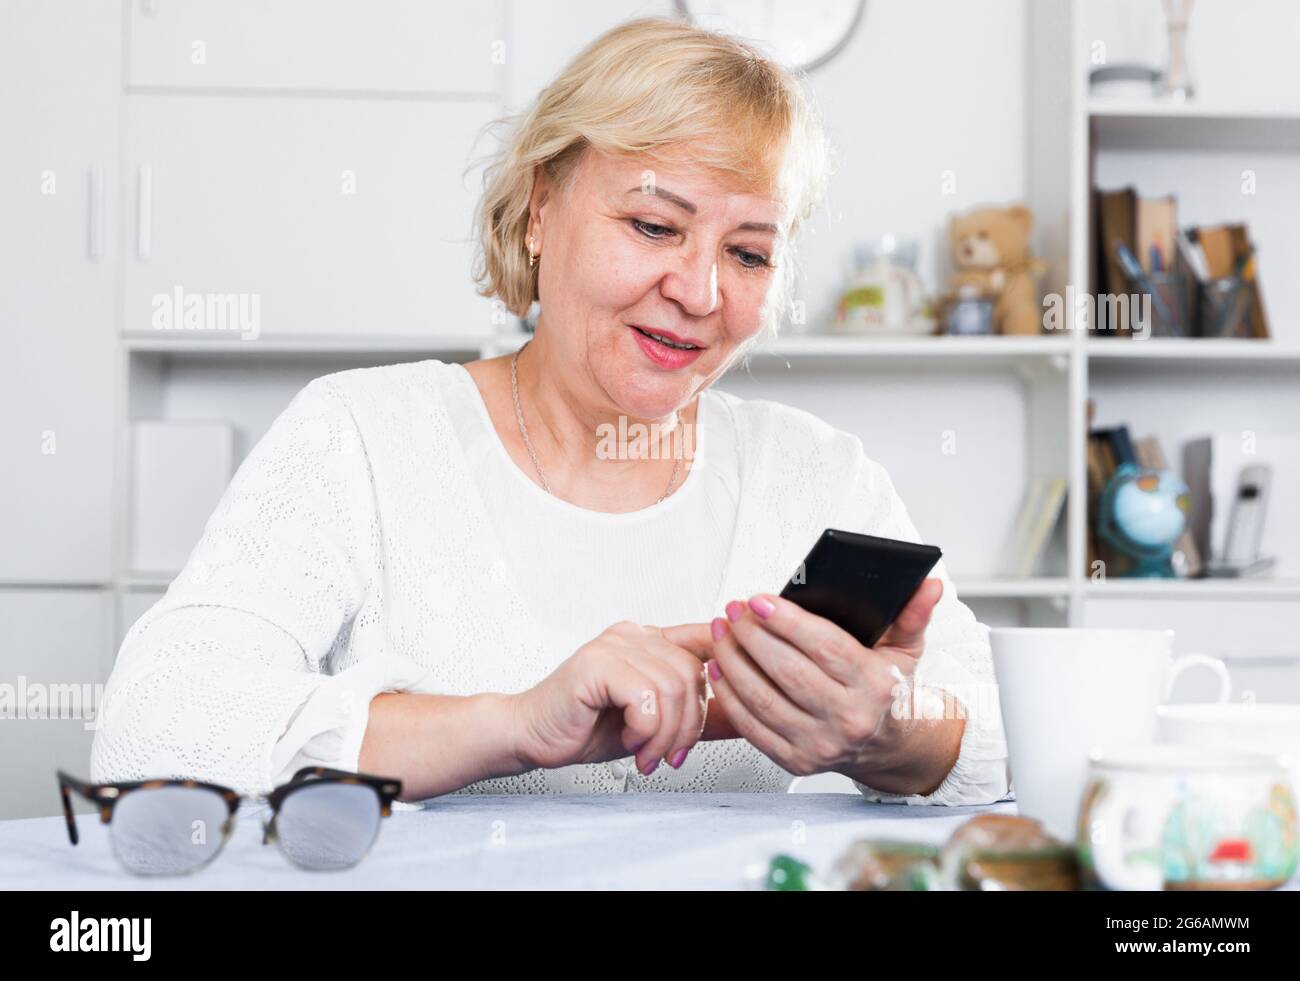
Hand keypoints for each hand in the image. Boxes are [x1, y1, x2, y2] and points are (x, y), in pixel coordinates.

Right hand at [511, 621, 737, 776]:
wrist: (532, 736)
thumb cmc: (586, 727)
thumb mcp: (653, 722)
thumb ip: (691, 712)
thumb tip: (741, 719)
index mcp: (649, 640)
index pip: (706, 637)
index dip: (730, 659)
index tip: (742, 687)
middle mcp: (633, 635)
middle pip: (694, 672)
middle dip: (690, 725)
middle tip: (670, 755)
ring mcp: (613, 645)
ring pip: (673, 687)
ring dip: (665, 735)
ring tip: (645, 753)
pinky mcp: (596, 664)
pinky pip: (645, 698)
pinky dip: (644, 730)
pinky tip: (628, 742)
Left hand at [705, 578, 943, 776]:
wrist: (886, 746)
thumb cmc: (887, 690)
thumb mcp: (906, 650)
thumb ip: (912, 614)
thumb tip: (929, 584)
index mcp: (876, 687)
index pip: (826, 648)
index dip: (788, 621)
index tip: (759, 599)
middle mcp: (849, 719)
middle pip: (788, 671)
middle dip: (753, 636)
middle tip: (733, 609)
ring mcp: (820, 744)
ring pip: (763, 698)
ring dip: (733, 661)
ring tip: (721, 631)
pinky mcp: (795, 761)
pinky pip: (752, 726)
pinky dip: (729, 694)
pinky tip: (719, 666)